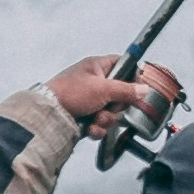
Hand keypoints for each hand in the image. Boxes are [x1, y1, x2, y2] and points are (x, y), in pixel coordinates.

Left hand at [46, 54, 182, 135]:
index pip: (123, 65)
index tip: (137, 88)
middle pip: (120, 94)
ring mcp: (90, 100)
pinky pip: (101, 123)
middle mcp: (95, 82)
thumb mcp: (102, 89)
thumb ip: (126, 90)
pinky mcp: (86, 116)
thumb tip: (144, 89)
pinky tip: (89, 128)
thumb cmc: (70, 92)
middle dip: (115, 106)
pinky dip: (97, 128)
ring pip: (111, 112)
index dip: (132, 76)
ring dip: (105, 119)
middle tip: (108, 106)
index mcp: (98, 67)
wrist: (48, 115)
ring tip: (94, 119)